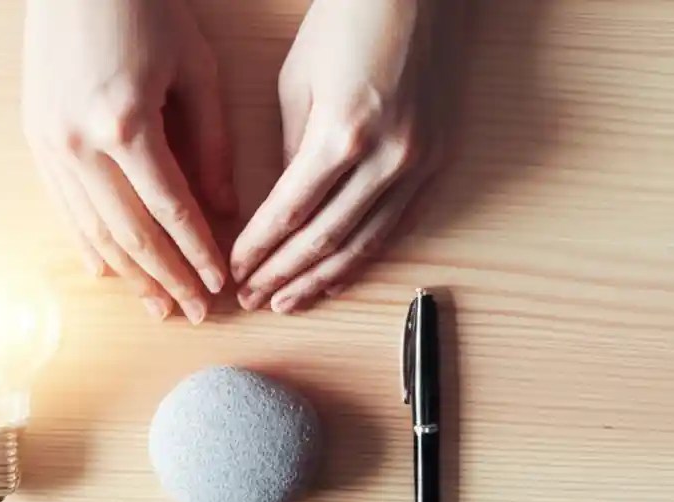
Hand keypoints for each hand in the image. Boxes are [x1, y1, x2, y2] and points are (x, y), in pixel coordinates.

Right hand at [22, 0, 236, 323]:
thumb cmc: (147, 10)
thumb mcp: (197, 69)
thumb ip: (213, 142)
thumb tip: (227, 209)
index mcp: (127, 123)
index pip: (170, 208)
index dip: (198, 252)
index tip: (220, 284)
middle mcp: (81, 142)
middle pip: (131, 232)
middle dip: (167, 278)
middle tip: (194, 314)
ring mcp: (51, 143)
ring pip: (94, 228)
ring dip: (129, 275)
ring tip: (158, 307)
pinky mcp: (35, 138)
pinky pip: (63, 206)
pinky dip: (88, 244)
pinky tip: (109, 274)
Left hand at [231, 0, 442, 312]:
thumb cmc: (351, 19)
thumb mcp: (297, 79)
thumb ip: (290, 148)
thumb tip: (282, 204)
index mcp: (342, 134)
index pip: (289, 214)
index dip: (258, 250)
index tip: (234, 272)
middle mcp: (387, 158)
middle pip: (324, 240)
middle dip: (282, 276)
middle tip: (252, 300)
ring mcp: (419, 164)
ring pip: (364, 245)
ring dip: (322, 281)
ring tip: (287, 302)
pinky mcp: (439, 162)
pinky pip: (399, 227)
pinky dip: (365, 259)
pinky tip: (337, 279)